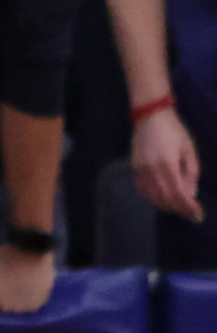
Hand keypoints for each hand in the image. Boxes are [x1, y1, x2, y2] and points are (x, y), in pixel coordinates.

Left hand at [0, 242, 54, 313]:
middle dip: (4, 294)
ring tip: (22, 282)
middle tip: (11, 277)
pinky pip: (32, 306)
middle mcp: (1, 306)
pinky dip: (32, 299)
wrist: (29, 249)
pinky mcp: (35, 304)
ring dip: (18, 298)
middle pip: (2, 304)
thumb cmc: (1, 253)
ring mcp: (19, 307)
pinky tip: (32, 287)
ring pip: (17, 306)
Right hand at [133, 104, 203, 219]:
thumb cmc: (174, 130)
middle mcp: (152, 171)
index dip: (188, 207)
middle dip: (179, 209)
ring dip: (166, 206)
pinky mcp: (134, 170)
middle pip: (165, 199)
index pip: (178, 193)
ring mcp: (141, 171)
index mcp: (167, 164)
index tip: (198, 215)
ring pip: (153, 198)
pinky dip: (153, 199)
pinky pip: (143, 191)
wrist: (150, 117)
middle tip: (191, 214)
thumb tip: (191, 194)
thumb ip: (191, 172)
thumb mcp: (189, 148)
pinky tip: (162, 199)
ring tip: (178, 208)